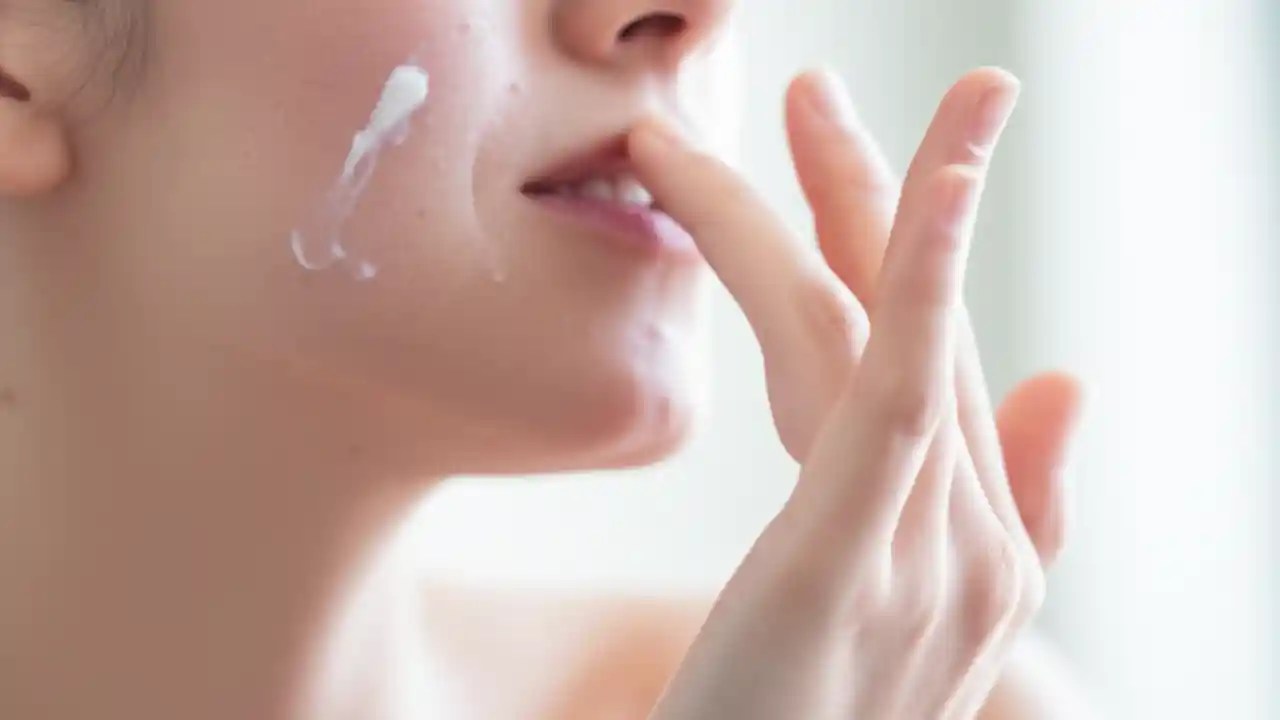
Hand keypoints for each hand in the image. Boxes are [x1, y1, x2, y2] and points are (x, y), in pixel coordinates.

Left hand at [630, 67, 1081, 718]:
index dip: (912, 258)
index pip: (935, 369)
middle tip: (830, 94)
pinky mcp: (857, 560)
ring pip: (912, 339)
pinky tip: (931, 183)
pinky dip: (926, 277)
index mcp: (968, 552)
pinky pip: (899, 393)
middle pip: (926, 335)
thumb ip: (991, 510)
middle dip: (882, 201)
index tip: (870, 167)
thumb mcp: (897, 625)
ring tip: (857, 92)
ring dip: (899, 197)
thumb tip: (1063, 378)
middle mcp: (974, 545)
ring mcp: (933, 555)